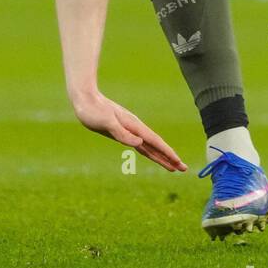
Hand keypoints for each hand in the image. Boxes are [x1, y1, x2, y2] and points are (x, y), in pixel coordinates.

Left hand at [72, 90, 186, 170]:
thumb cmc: (93, 110)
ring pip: (149, 146)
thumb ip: (122, 133)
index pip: (154, 142)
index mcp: (133, 126)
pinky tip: (153, 155)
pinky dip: (149, 151)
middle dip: (169, 158)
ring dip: (161, 156)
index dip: (167, 153)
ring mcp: (129, 129)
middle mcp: (134, 128)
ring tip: (172, 166)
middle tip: (183, 169)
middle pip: (156, 146)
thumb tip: (139, 143)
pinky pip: (140, 144)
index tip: (179, 163)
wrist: (84, 98)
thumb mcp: (106, 123)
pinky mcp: (123, 131)